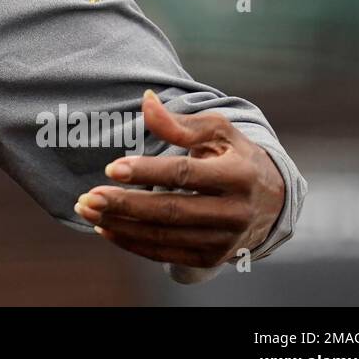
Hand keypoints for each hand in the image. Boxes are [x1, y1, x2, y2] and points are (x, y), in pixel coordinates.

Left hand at [74, 90, 284, 267]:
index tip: (110, 168)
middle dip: (124, 204)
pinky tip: (105, 228)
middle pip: (170, 211)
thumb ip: (180, 123)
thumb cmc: (236, 157)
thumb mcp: (218, 131)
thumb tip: (146, 101)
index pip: (184, 174)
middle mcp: (234, 213)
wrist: (272, 201)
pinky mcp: (211, 258)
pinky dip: (132, 242)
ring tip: (86, 209)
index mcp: (238, 176)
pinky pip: (165, 253)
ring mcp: (223, 241)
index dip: (146, 171)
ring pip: (163, 236)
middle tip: (86, 197)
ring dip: (120, 224)